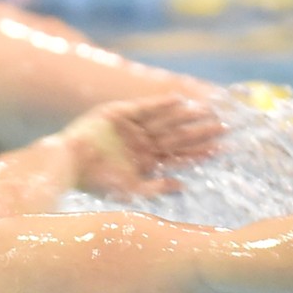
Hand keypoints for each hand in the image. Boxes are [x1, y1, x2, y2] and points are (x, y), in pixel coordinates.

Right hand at [64, 95, 224, 200]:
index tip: (222, 149)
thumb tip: (183, 187)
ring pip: (166, 121)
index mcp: (146, 162)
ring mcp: (131, 127)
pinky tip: (181, 102)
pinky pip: (145, 108)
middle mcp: (142, 143)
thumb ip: (157, 188)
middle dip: (200, 132)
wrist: (67, 166)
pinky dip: (161, 105)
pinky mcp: (118, 113)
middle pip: (177, 137)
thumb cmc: (95, 183)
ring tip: (208, 113)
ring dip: (186, 117)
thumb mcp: (130, 190)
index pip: (179, 156)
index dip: (200, 153)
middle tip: (224, 127)